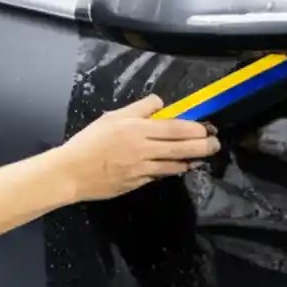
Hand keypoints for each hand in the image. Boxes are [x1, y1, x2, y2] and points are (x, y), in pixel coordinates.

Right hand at [59, 95, 218, 203]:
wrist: (71, 172)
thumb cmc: (89, 141)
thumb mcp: (112, 117)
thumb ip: (138, 109)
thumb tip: (160, 103)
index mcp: (136, 130)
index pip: (174, 128)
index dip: (194, 129)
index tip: (206, 128)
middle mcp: (143, 149)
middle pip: (180, 147)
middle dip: (202, 146)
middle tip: (215, 143)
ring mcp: (142, 169)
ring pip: (174, 164)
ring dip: (192, 160)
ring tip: (202, 156)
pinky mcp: (138, 183)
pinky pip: (161, 175)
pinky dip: (173, 170)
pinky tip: (180, 167)